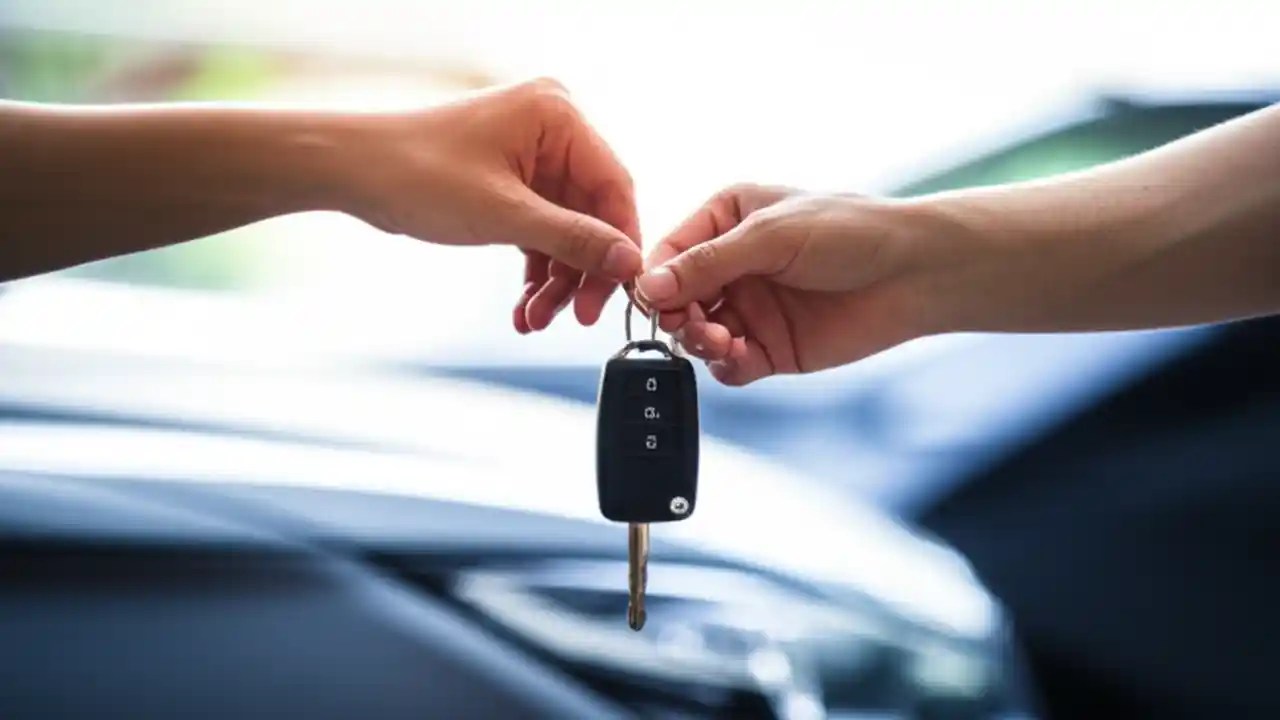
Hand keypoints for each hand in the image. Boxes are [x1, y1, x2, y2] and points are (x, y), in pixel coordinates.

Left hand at [353, 78, 640, 331]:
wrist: (350, 171)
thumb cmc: (415, 172)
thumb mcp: (503, 214)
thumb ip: (573, 238)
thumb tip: (628, 262)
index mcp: (558, 117)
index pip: (614, 185)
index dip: (620, 243)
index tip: (621, 290)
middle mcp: (550, 130)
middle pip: (592, 213)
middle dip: (581, 271)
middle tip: (578, 316)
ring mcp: (530, 157)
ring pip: (565, 230)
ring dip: (555, 280)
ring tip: (536, 319)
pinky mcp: (511, 182)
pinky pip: (539, 232)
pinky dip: (535, 271)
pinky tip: (525, 307)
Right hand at [637, 184, 938, 385]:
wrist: (914, 273)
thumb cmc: (850, 232)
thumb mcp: (771, 235)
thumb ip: (708, 262)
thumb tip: (648, 285)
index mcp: (727, 219)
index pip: (671, 252)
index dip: (657, 279)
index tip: (655, 300)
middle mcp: (734, 263)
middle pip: (679, 298)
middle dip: (678, 315)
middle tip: (693, 324)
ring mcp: (752, 307)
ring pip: (700, 333)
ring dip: (700, 341)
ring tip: (721, 340)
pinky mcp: (772, 346)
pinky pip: (731, 364)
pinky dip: (727, 365)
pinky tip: (740, 357)